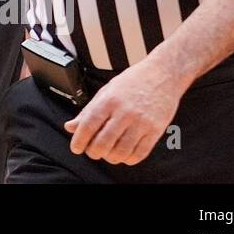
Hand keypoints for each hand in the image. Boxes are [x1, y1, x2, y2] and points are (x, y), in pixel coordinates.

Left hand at [64, 57, 184, 165]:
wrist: (163, 74)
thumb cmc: (132, 82)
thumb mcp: (106, 91)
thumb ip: (88, 111)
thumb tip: (70, 127)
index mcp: (109, 100)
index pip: (89, 125)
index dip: (79, 140)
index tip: (76, 148)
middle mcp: (124, 112)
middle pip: (104, 142)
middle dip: (94, 152)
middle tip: (92, 152)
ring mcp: (141, 122)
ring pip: (121, 151)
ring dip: (111, 158)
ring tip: (108, 154)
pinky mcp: (156, 130)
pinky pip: (140, 153)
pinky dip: (129, 159)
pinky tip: (124, 155)